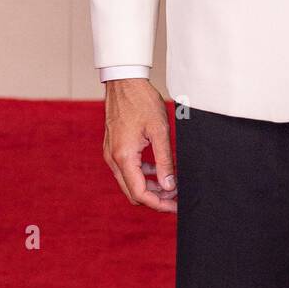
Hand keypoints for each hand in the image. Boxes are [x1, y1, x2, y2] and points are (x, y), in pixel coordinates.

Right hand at [103, 78, 176, 213]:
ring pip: (130, 182)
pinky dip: (143, 174)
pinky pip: (128, 170)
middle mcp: (113, 159)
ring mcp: (111, 153)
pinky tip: (159, 169)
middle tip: (176, 197)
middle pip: (133, 192)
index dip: (159, 204)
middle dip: (155, 198)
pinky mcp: (114, 147)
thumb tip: (169, 186)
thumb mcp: (159, 130)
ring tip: (171, 184)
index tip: (175, 206)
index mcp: (123, 156)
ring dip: (150, 187)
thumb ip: (164, 160)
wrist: (124, 81)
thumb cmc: (141, 101)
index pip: (140, 193)